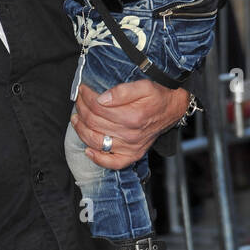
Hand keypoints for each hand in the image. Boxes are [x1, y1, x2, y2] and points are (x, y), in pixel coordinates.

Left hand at [72, 80, 190, 169]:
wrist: (173, 109)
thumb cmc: (158, 97)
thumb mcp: (144, 86)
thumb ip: (122, 91)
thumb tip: (102, 99)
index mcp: (132, 117)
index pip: (98, 107)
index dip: (86, 97)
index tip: (82, 90)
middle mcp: (130, 135)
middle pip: (94, 123)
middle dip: (81, 109)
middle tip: (78, 101)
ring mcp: (131, 148)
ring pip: (96, 141)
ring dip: (81, 130)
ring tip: (76, 119)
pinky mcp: (133, 155)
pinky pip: (112, 163)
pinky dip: (97, 159)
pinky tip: (88, 150)